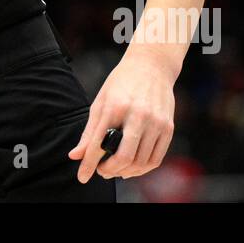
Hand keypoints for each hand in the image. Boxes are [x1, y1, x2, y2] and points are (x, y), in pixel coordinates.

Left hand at [67, 45, 176, 181]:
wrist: (151, 65)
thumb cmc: (122, 83)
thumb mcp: (100, 101)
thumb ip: (89, 131)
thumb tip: (76, 156)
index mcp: (115, 106)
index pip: (99, 144)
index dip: (89, 164)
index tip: (82, 177)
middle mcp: (137, 115)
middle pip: (123, 158)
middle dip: (108, 170)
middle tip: (101, 171)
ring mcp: (156, 122)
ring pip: (140, 162)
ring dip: (125, 172)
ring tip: (115, 170)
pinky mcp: (168, 127)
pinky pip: (155, 159)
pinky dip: (142, 169)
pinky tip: (132, 167)